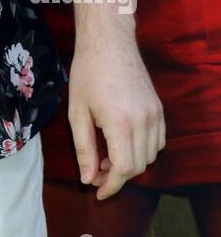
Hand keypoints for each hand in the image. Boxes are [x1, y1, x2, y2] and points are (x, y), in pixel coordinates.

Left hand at [66, 25, 165, 199]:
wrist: (109, 43)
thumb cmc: (88, 73)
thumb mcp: (77, 112)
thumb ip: (84, 149)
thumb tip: (88, 179)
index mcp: (120, 123)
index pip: (124, 169)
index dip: (111, 186)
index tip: (98, 193)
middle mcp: (143, 121)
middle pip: (138, 166)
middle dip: (118, 176)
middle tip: (96, 172)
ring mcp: (155, 114)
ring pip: (150, 156)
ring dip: (131, 163)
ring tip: (107, 156)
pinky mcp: (159, 109)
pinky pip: (158, 141)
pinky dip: (143, 150)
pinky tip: (123, 142)